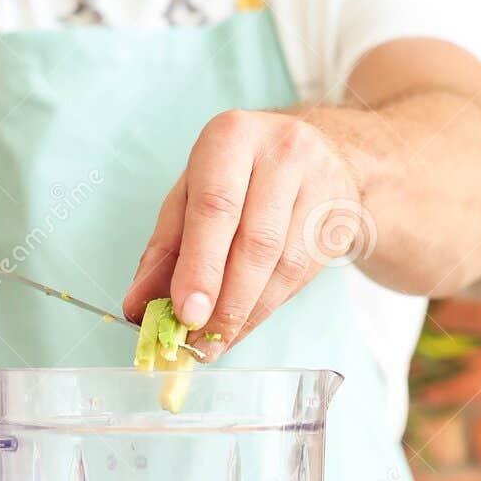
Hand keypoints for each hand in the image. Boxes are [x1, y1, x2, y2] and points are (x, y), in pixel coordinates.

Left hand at [124, 109, 363, 352]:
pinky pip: (303, 276)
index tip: (185, 313)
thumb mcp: (193, 191)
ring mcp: (321, 183)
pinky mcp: (342, 217)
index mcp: (232, 137)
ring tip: (215, 342)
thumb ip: (165, 247)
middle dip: (225, 302)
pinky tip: (244, 324)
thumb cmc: (241, 173)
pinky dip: (268, 308)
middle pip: (255, 242)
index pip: (215, 206)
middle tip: (198, 343)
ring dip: (246, 314)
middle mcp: (282, 152)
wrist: (322, 152)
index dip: (200, 266)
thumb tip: (139, 306)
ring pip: (284, 266)